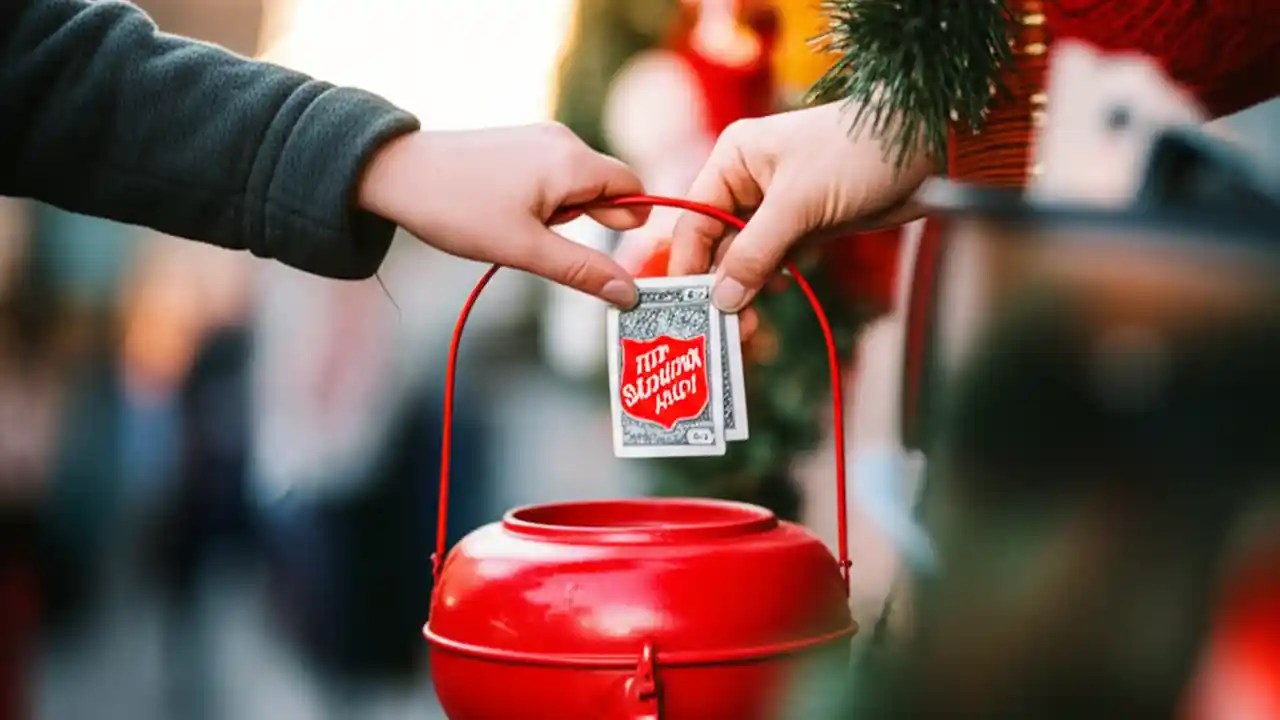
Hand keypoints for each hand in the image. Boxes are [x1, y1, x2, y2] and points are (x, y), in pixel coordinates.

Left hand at [358, 123, 649, 307]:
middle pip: (609, 186)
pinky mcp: (520, 143)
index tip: (604, 253)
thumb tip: (628, 293)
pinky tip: (511, 214)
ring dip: (566, 214)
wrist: (396, 173)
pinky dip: (548, 200)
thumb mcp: (525, 250)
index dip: (628, 224)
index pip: (634, 188)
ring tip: (522, 229)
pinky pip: (556, 175)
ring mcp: (540, 138)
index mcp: (573, 161)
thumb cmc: (458, 209)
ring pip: (581, 183)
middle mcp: (563, 141)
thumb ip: (582, 271)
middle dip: (595, 221)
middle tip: (551, 244)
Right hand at [669, 102, 934, 311]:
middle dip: (718, 283)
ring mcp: (776, 205)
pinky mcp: (804, 224)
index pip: (694, 218)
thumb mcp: (799, 203)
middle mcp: (748, 180)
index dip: (688, 263)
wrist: (926, 146)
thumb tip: (721, 298)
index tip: (684, 306)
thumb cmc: (857, 154)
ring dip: (744, 289)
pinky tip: (769, 301)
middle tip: (721, 326)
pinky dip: (769, 282)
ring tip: (747, 326)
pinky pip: (773, 260)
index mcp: (734, 160)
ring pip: (744, 256)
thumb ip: (755, 251)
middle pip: (716, 242)